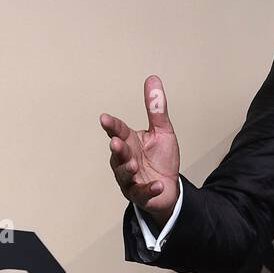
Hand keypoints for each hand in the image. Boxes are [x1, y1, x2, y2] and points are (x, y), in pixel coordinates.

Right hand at [100, 75, 180, 226]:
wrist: (169, 188)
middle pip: (118, 153)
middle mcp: (125, 159)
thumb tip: (152, 78)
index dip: (112, 125)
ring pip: (123, 173)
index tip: (104, 118)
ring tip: (133, 164)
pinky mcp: (138, 194)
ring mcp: (129, 178)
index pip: (118, 131)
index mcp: (130, 141)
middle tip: (117, 143)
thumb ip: (156, 109)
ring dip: (127, 168)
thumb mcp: (163, 131)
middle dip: (117, 149)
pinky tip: (159, 185)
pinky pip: (141, 192)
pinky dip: (149, 189)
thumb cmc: (161, 158)